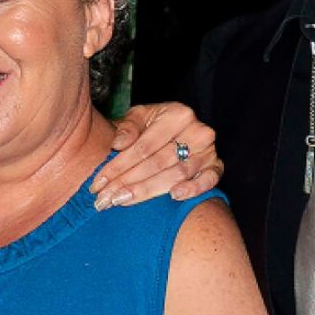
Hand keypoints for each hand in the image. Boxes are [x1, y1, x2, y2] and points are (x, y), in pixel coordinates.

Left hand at [90, 102, 221, 209]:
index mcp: (177, 114)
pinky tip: (173, 196)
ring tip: (123, 201)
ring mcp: (209, 150)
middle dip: (127, 183)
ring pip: (176, 175)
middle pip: (156, 163)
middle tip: (105, 199)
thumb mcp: (139, 116)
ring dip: (147, 191)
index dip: (118, 166)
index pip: (143, 146)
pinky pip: (209, 181)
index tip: (98, 183)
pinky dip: (193, 189)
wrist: (177, 129)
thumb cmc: (154, 124)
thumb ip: (128, 127)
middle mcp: (197, 131)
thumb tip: (118, 145)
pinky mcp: (216, 166)